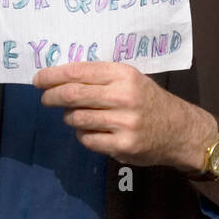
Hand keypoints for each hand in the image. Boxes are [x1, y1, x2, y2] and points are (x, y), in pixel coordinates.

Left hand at [32, 61, 212, 169]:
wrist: (180, 130)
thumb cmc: (148, 101)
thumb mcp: (130, 79)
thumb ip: (100, 77)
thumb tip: (59, 78)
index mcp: (123, 74)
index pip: (77, 72)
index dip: (52, 76)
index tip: (38, 80)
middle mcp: (124, 96)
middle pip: (72, 95)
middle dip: (52, 96)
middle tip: (45, 99)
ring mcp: (124, 123)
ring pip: (76, 119)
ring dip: (69, 118)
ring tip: (76, 116)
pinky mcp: (123, 145)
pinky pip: (87, 139)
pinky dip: (82, 135)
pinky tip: (91, 131)